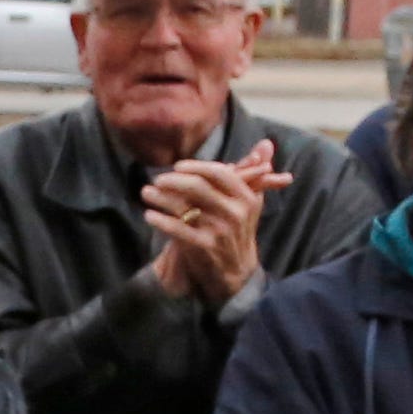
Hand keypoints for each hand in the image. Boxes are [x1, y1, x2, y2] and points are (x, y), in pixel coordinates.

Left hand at [142, 143, 281, 302]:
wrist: (236, 270)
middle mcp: (235, 213)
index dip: (195, 167)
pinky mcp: (204, 247)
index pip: (218, 173)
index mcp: (247, 198)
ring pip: (184, 206)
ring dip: (160, 197)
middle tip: (157, 179)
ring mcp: (220, 230)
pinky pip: (177, 228)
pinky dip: (160, 220)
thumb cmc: (238, 229)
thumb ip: (254, 170)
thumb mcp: (250, 200)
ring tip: (146, 192)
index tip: (176, 166)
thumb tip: (266, 143)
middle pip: (198, 186)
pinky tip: (148, 214)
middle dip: (172, 180)